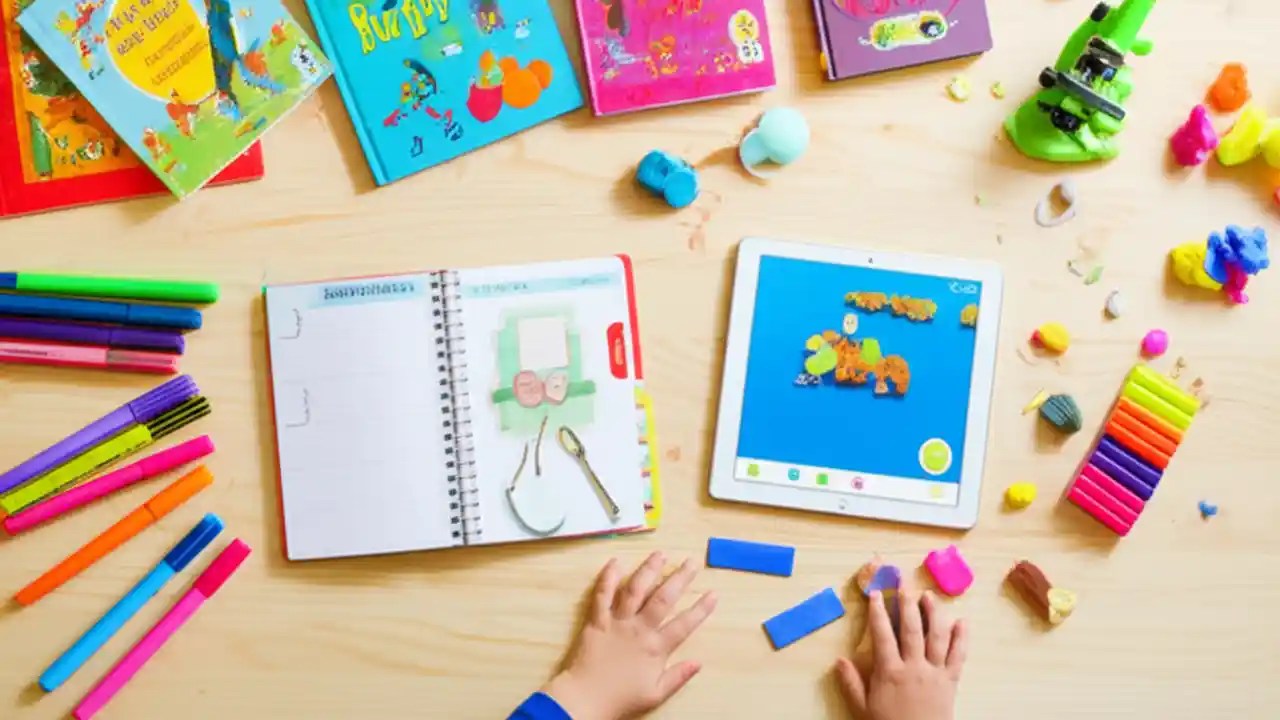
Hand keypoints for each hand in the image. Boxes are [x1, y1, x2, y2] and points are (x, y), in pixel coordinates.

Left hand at [544, 553, 717, 719]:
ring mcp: (617, 622)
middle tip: (692, 562)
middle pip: (663, 598)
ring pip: (635, 590)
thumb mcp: (655, 694)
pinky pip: (602, 594)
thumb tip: (699, 662)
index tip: (713, 593)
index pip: (684, 624)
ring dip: (648, 570)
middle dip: (680, 578)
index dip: (701, 609)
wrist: (585, 698)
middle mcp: (639, 629)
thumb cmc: (621, 698)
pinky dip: (608, 577)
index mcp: (656, 648)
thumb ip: (678, 676)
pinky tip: (616, 562)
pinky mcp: (596, 620)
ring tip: (660, 554)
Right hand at [835, 591, 967, 719]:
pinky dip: (962, 638)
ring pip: (936, 637)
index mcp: (890, 672)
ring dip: (934, 613)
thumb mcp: (863, 709)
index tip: (876, 594)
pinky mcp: (951, 681)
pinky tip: (963, 622)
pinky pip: (959, 656)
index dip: (878, 613)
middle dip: (906, 603)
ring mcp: (934, 672)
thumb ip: (851, 684)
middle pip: (911, 629)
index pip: (882, 635)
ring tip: (929, 595)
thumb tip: (838, 660)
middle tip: (904, 582)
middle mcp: (913, 667)